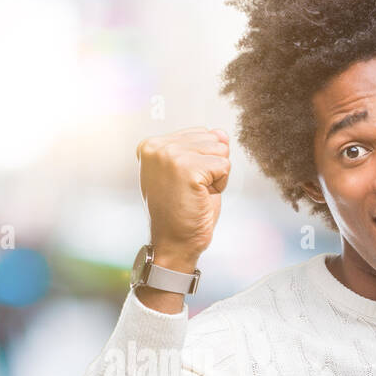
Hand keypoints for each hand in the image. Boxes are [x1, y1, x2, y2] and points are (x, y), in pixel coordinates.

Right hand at [135, 126, 230, 271]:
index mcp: (151, 145)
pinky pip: (224, 165)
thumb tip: (221, 132)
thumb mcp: (190, 171)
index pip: (199, 133)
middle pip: (211, 138)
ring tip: (196, 192)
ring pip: (220, 149)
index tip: (184, 181)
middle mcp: (157, 147)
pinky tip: (201, 197)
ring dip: (216, 175)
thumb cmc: (180, 212)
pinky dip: (220, 184)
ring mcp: (170, 156)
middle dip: (211, 165)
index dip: (202, 159)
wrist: (174, 243)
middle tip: (191, 189)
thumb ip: (202, 147)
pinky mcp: (187, 169)